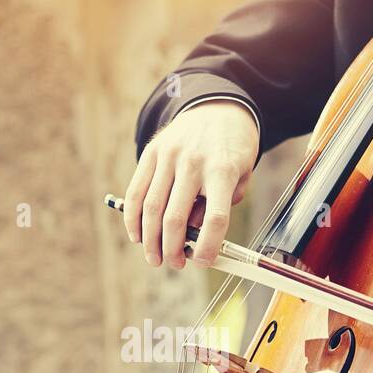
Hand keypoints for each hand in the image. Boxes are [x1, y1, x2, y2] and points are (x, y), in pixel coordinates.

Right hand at [124, 99, 259, 269]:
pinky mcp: (151, 153)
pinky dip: (132, 218)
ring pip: (151, 209)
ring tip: (155, 258)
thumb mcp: (240, 176)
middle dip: (173, 250)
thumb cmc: (231, 150)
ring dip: (150, 240)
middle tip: (175, 264)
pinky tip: (137, 235)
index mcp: (222, 170)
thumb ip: (220, 204)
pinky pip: (136, 191)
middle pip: (175, 218)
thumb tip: (192, 234)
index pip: (215, 218)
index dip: (207, 246)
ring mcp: (169, 156)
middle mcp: (193, 162)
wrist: (218, 108)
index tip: (203, 262)